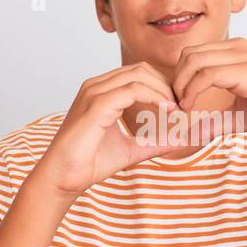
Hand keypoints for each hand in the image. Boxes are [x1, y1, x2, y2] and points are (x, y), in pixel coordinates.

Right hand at [34, 63, 186, 197]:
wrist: (64, 177)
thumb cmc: (90, 163)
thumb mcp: (132, 150)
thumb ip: (154, 142)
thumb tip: (181, 142)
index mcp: (102, 92)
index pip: (138, 73)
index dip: (163, 85)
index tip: (179, 105)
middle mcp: (96, 86)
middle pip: (141, 69)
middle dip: (166, 84)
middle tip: (182, 105)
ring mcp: (94, 93)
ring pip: (138, 75)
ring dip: (163, 89)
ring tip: (177, 108)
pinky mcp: (96, 105)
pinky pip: (131, 90)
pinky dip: (153, 96)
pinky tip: (167, 109)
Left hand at [169, 38, 246, 149]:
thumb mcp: (237, 115)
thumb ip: (213, 119)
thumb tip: (189, 133)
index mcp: (236, 51)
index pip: (194, 54)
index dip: (180, 78)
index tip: (178, 103)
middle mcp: (239, 47)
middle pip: (189, 54)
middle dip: (176, 80)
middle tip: (177, 106)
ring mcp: (244, 56)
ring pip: (194, 61)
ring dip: (182, 86)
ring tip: (183, 108)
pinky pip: (208, 74)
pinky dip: (193, 90)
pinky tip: (191, 108)